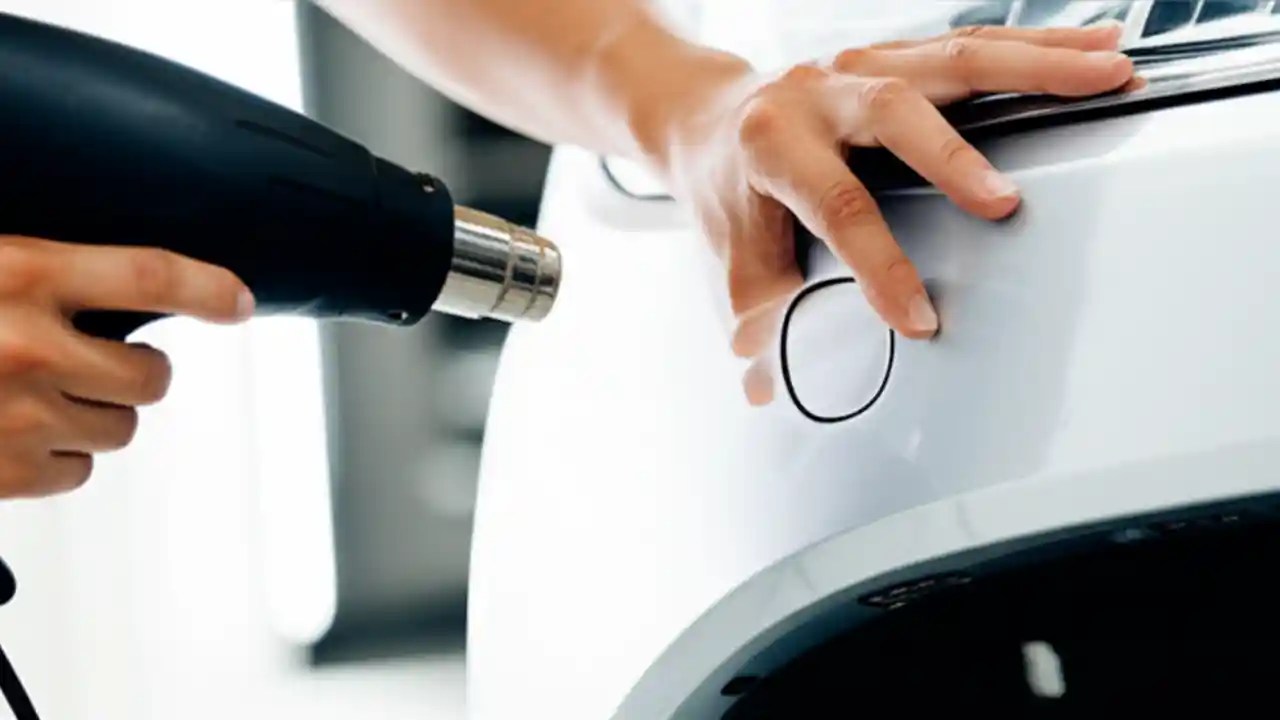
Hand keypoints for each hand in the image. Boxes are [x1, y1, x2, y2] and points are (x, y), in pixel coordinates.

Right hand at [0, 236, 253, 497]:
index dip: (206, 290)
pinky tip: (12, 429)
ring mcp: (19, 417)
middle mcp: (26, 346)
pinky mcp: (8, 474)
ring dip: (93, 415)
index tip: (239, 301)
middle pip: (150, 375)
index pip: (147, 277)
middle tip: (90, 361)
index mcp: (20, 274)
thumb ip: (46, 278)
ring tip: (31, 393)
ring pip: (120, 428)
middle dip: (136, 372)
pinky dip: (55, 456)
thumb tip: (120, 290)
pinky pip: (78, 470)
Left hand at [648, 23, 1134, 404]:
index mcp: (770, 147)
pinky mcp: (895, 56)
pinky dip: (1038, 47)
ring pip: (953, 60)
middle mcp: (816, 93)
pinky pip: (972, 46)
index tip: (919, 318)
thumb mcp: (731, 267)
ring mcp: (859, 63)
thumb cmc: (726, 198)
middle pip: (892, 112)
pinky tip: (1098, 49)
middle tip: (1004, 202)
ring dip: (1036, 69)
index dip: (878, 265)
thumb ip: (756, 326)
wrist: (704, 122)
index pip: (833, 206)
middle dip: (952, 156)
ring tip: (1109, 78)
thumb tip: (766, 394)